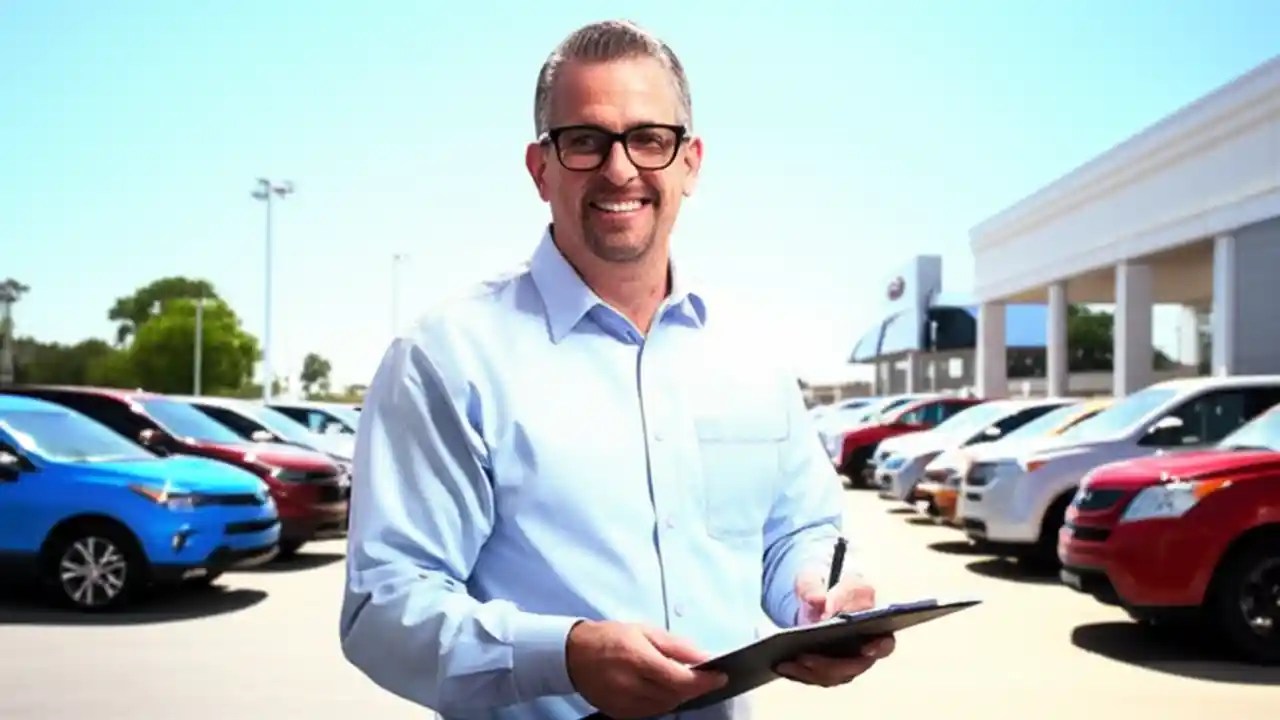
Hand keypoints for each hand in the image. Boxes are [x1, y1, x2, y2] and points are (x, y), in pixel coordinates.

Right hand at [565, 620, 727, 718]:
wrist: (573, 654)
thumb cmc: (612, 637)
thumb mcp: (646, 631)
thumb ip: (677, 647)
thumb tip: (706, 658)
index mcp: (638, 659)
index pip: (680, 679)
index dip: (704, 681)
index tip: (721, 676)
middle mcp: (630, 685)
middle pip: (675, 696)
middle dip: (692, 687)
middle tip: (700, 676)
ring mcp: (623, 703)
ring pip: (664, 707)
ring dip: (678, 696)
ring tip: (677, 680)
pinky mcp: (618, 713)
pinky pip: (650, 713)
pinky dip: (661, 703)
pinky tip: (660, 689)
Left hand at [775, 569, 894, 687]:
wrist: (811, 595)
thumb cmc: (821, 584)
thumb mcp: (814, 576)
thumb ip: (815, 586)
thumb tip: (818, 601)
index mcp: (873, 621)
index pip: (885, 641)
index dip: (880, 647)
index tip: (866, 648)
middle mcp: (865, 647)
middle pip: (855, 666)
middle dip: (830, 664)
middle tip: (805, 657)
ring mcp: (848, 660)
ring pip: (834, 675)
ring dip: (810, 672)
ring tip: (785, 663)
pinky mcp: (830, 668)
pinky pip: (817, 677)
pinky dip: (800, 674)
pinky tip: (781, 666)